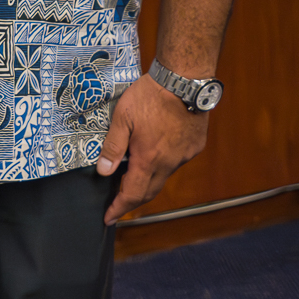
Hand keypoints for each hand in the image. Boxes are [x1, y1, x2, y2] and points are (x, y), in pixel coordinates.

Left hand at [97, 74, 207, 224]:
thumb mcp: (122, 118)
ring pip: (163, 177)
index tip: (109, 217)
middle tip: (117, 204)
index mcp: (149, 159)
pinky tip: (155, 152)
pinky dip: (163, 164)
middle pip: (149, 192)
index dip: (119, 208)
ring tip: (132, 175)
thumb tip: (103, 172)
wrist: (184, 80)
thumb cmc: (150, 96)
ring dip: (148, 181)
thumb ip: (113, 147)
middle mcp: (169, 162)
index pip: (133, 194)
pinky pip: (176, 162)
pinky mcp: (194, 146)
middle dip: (132, 201)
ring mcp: (185, 155)